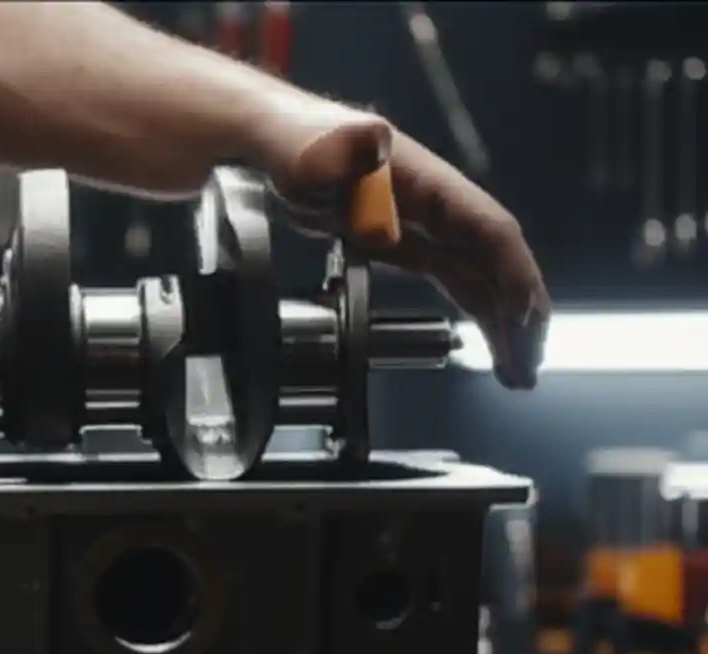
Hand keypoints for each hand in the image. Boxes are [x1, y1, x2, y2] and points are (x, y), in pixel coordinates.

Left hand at [251, 95, 550, 388]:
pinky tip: (488, 339)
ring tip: (517, 371)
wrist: (270, 139)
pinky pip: (451, 277)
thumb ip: (338, 150)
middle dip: (518, 312)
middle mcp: (435, 204)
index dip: (513, 272)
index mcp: (426, 183)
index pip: (487, 229)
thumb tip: (369, 142)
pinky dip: (474, 308)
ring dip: (502, 321)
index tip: (527, 319)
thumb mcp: (312, 149)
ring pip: (478, 274)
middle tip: (527, 366)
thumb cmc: (294, 138)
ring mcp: (420, 223)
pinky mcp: (400, 240)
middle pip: (494, 259)